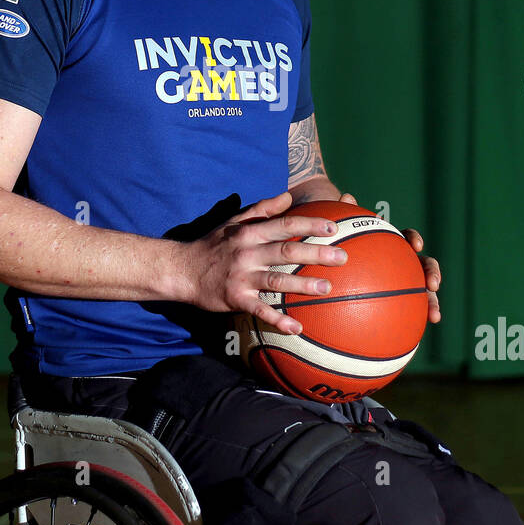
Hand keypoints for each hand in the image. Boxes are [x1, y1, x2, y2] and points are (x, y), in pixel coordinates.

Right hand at [184, 191, 348, 334]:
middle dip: (315, 254)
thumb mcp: (233, 222)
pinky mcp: (235, 298)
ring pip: (276, 280)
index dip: (309, 225)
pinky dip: (277, 319)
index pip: (284, 225)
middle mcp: (247, 253)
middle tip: (342, 257)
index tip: (333, 227)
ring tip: (327, 288)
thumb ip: (261, 209)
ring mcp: (241, 277)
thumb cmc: (211, 245)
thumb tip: (287, 196)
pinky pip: (259, 310)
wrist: (181, 269)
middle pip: (286, 251)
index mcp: (249, 233)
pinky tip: (296, 327)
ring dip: (302, 285)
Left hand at [340, 192, 440, 323]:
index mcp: (391, 244)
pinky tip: (410, 340)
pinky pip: (406, 314)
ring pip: (423, 293)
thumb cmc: (341, 245)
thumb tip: (345, 197)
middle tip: (432, 285)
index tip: (416, 246)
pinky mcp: (398, 303)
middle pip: (424, 266)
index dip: (414, 240)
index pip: (408, 238)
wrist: (342, 263)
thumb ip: (345, 215)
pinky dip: (410, 324)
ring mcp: (402, 283)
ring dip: (432, 302)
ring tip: (435, 316)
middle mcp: (402, 263)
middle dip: (432, 274)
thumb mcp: (341, 231)